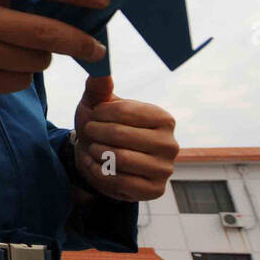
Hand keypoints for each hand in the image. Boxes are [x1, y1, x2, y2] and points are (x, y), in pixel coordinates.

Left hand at [73, 76, 177, 200]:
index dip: (100, 114)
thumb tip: (99, 69)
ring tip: (93, 148)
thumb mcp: (98, 105)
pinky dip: (100, 172)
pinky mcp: (155, 190)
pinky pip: (120, 182)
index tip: (93, 115)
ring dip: (97, 153)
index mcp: (163, 118)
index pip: (125, 112)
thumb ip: (99, 87)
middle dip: (95, 133)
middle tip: (89, 133)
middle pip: (120, 135)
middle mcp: (170, 143)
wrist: (100, 160)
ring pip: (119, 159)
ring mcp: (165, 169)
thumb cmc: (102, 128)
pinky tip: (98, 166)